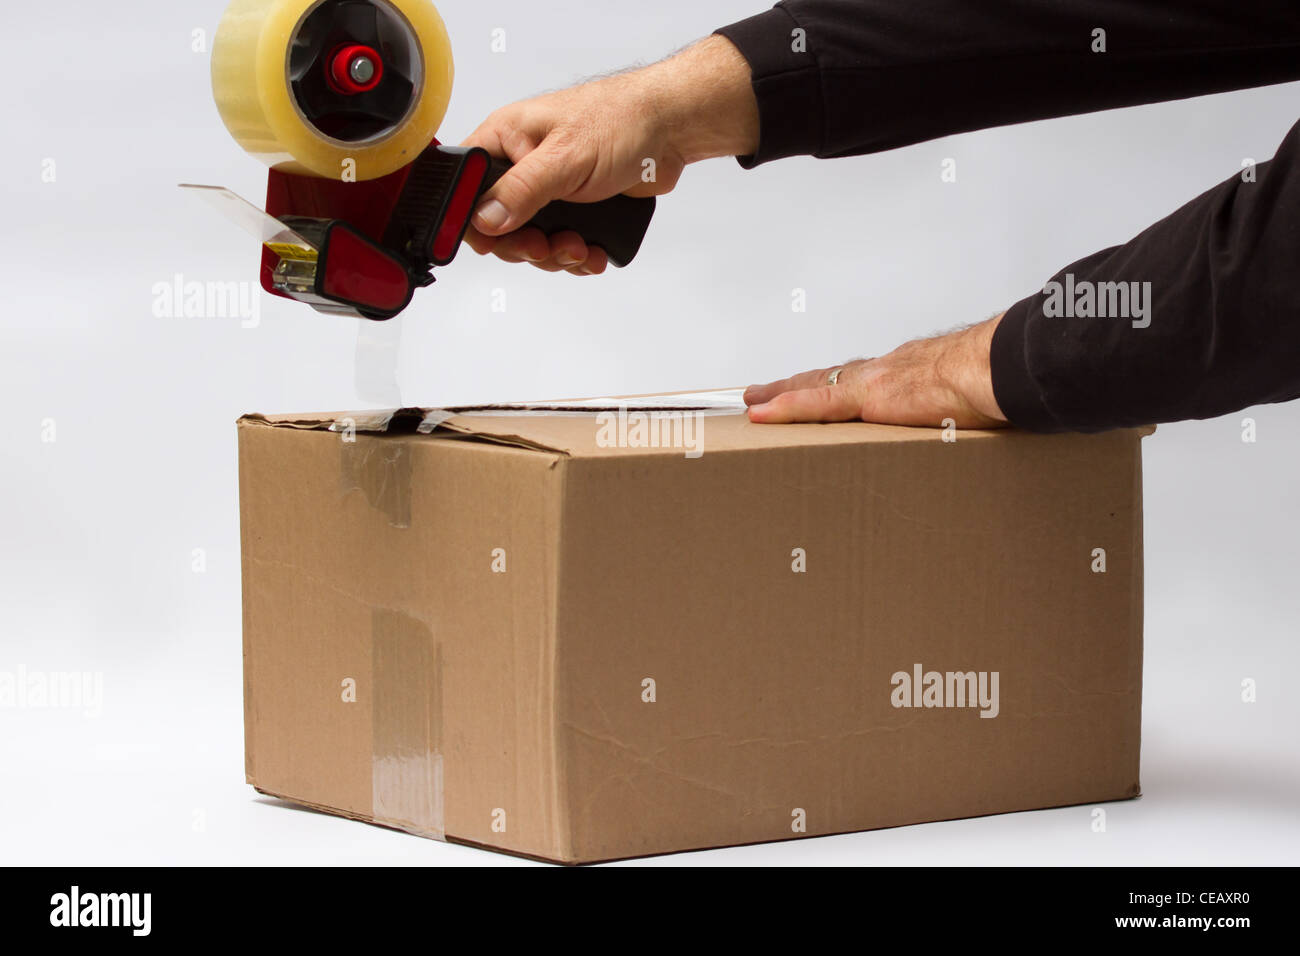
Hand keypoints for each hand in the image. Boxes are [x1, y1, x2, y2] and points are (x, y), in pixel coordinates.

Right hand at [460, 35, 758, 275]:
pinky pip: (560, 244)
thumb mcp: (565, 158)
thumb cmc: (622, 120)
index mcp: (506, 138)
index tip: (498, 241)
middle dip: (525, 246)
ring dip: (555, 255)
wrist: (671, 131)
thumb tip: (485, 219)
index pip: (466, 188)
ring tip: (579, 248)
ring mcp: (548, 188)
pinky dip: (576, 256)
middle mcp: (521, 163)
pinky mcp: (574, 207)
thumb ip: (521, 191)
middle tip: (547, 248)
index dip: (474, 221)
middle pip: (498, 225)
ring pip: (531, 240)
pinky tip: (592, 252)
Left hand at [745, 315, 1007, 427]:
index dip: (833, 381)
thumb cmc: (995, 382)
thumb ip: (957, 416)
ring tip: (752, 403)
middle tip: (764, 393)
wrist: (998, 370)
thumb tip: (969, 433)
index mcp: (907, 374)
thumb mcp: (970, 402)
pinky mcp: (866, 396)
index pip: (860, 377)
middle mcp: (883, 371)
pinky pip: (814, 402)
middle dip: (794, 386)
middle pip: (827, 377)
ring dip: (779, 396)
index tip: (813, 385)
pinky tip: (759, 412)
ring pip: (812, 387)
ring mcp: (871, 382)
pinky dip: (785, 407)